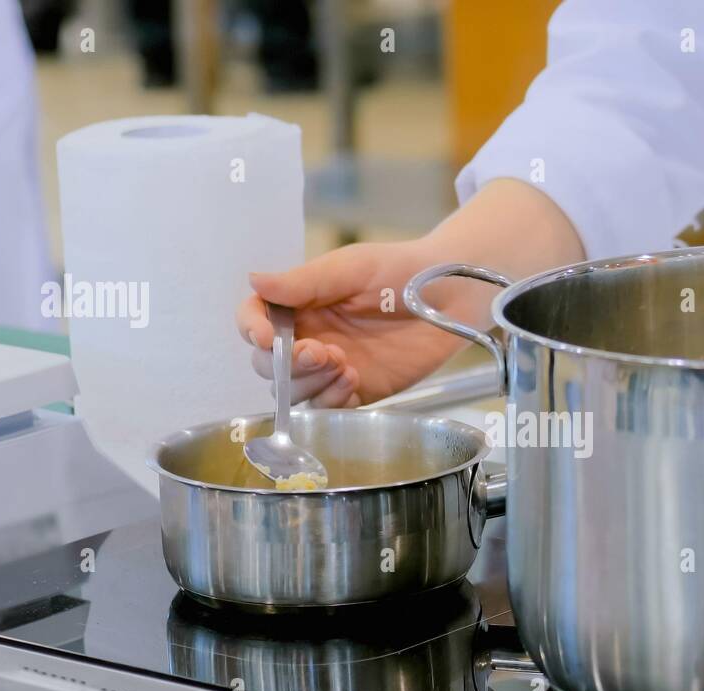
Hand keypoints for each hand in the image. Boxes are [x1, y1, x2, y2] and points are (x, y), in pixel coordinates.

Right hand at [236, 238, 493, 406]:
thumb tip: (254, 280)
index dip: (253, 330)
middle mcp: (309, 335)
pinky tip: (354, 381)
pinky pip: (327, 408)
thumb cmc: (401, 270)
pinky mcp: (356, 390)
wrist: (450, 294)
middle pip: (268, 365)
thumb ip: (303, 281)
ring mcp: (331, 366)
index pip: (255, 320)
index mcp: (300, 303)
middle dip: (287, 364)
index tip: (269, 338)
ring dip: (310, 383)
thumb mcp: (351, 267)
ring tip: (345, 364)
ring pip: (293, 391)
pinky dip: (331, 400)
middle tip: (323, 353)